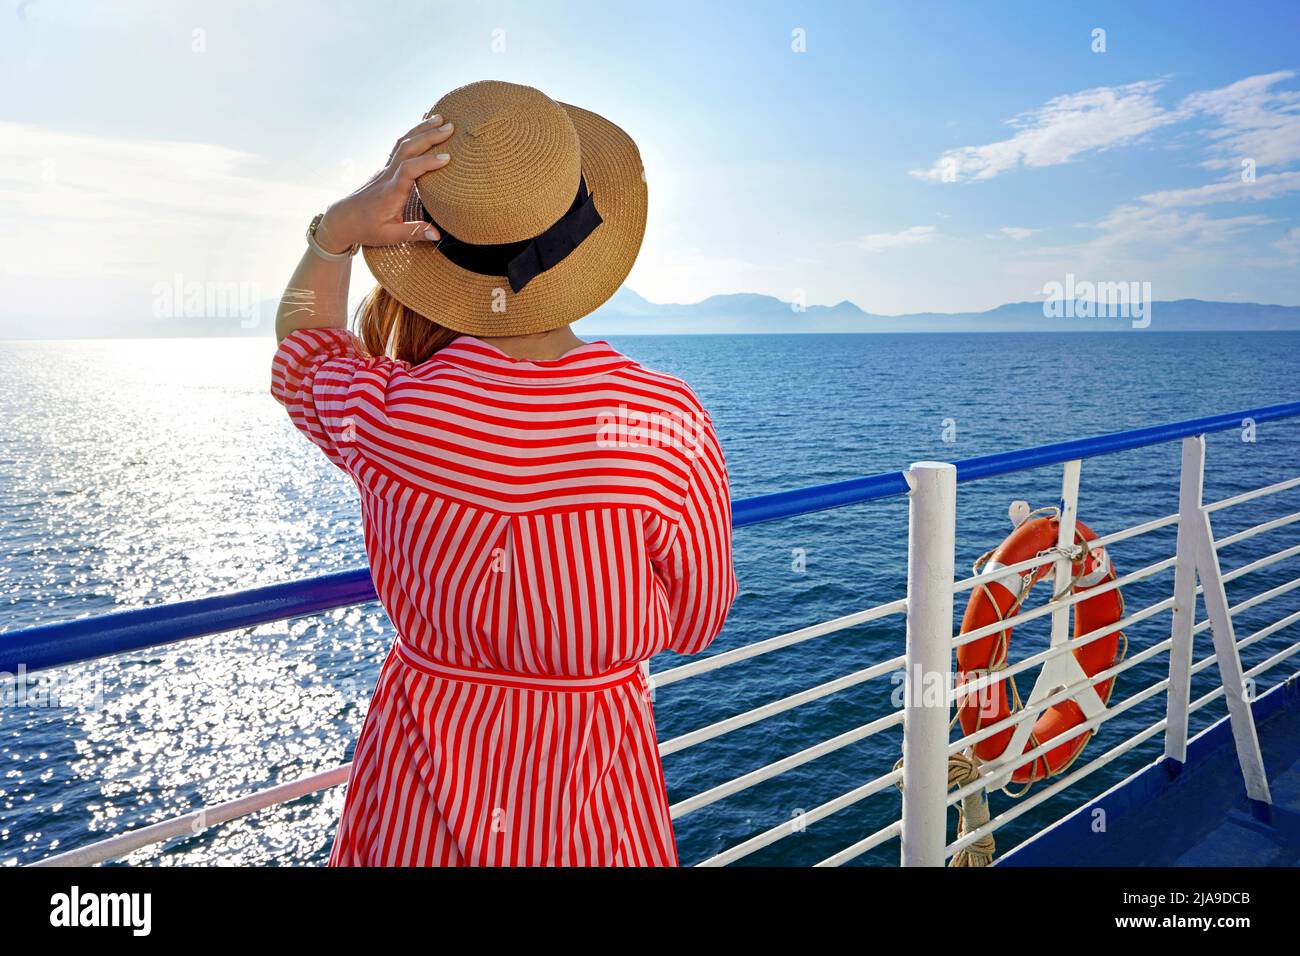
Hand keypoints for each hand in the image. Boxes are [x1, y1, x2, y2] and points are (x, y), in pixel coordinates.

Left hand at [314, 115, 454, 253]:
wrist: (342, 219)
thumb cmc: (366, 228)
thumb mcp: (389, 236)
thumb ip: (413, 233)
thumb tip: (436, 234)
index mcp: (390, 192)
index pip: (409, 170)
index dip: (427, 162)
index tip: (447, 158)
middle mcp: (387, 176)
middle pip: (407, 149)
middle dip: (429, 136)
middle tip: (450, 128)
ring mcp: (385, 169)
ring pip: (403, 143)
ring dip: (421, 129)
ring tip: (439, 118)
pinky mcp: (385, 168)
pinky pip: (400, 146)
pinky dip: (413, 134)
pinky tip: (424, 126)